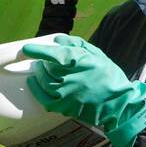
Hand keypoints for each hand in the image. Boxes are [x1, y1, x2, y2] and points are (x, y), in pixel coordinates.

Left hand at [21, 35, 145, 146]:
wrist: (118, 103)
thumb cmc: (108, 76)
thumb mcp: (97, 55)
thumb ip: (77, 45)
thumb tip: (57, 39)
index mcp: (83, 62)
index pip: (57, 55)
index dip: (40, 51)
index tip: (27, 48)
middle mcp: (73, 78)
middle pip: (48, 68)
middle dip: (42, 62)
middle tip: (42, 59)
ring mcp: (68, 94)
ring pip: (44, 82)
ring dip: (39, 74)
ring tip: (40, 69)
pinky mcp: (65, 107)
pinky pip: (44, 98)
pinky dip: (36, 89)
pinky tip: (33, 82)